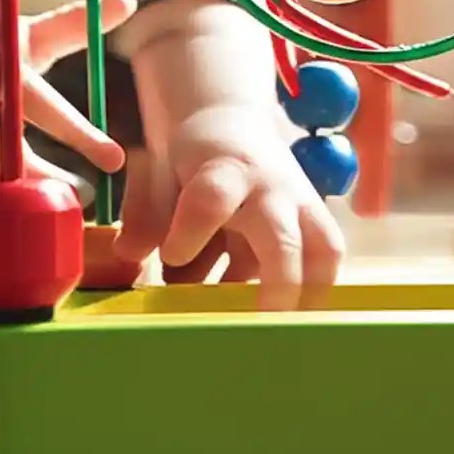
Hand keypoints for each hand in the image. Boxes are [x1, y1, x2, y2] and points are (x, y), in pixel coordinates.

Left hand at [114, 105, 344, 310]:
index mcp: (225, 170)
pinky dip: (297, 297)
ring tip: (277, 335)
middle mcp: (270, 191)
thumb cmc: (191, 151)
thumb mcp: (158, 172)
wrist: (229, 118)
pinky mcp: (311, 228)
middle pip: (285, 241)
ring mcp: (298, 209)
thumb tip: (131, 256)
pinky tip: (265, 319)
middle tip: (257, 328)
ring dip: (304, 299)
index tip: (172, 257)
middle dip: (275, 289)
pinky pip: (318, 266)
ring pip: (323, 253)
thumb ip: (146, 214)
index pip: (212, 200)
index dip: (191, 232)